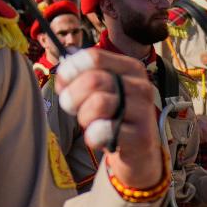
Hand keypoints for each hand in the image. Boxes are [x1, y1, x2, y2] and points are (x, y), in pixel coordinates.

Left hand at [54, 49, 165, 188]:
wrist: (137, 150)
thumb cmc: (113, 115)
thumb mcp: (102, 90)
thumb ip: (82, 77)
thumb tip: (62, 77)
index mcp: (131, 68)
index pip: (94, 57)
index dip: (71, 71)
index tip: (63, 85)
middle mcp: (141, 86)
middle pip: (93, 80)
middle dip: (73, 96)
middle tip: (72, 108)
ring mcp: (143, 111)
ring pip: (98, 103)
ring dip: (84, 116)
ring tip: (89, 123)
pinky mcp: (141, 136)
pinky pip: (104, 130)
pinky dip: (93, 137)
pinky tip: (97, 139)